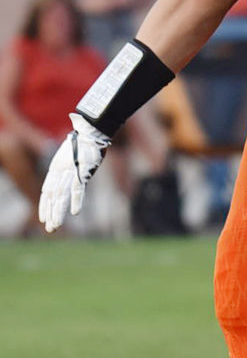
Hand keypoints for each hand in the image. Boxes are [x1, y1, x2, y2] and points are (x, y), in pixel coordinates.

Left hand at [38, 113, 110, 231]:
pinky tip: (74, 212)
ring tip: (55, 225)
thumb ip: (70, 166)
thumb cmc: (85, 140)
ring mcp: (71, 170)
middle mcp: (61, 170)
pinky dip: (77, 200)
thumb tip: (70, 174)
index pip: (48, 190)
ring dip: (59, 211)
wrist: (92, 128)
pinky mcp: (82, 170)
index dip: (45, 205)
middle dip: (51, 213)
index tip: (43, 218)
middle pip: (54, 196)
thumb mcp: (73, 154)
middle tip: (49, 229)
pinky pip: (79, 187)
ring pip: (62, 195)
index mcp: (57, 167)